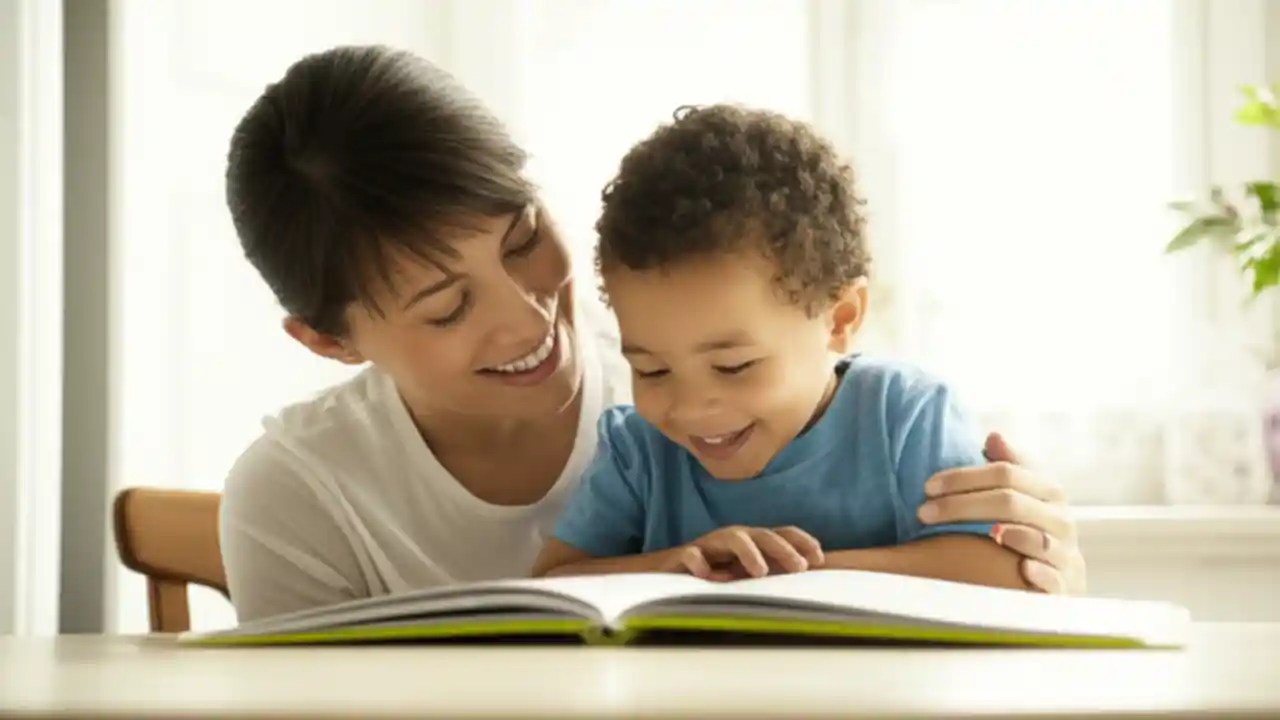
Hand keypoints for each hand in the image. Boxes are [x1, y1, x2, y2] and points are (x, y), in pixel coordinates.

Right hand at [661, 526, 824, 580]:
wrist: (665, 573)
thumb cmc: (712, 574)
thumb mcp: (745, 575)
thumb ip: (771, 576)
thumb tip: (807, 584)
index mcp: (751, 542)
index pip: (781, 534)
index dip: (802, 541)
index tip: (819, 558)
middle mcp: (733, 539)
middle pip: (763, 535)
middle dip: (784, 549)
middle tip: (800, 568)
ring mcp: (709, 546)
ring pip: (733, 538)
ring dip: (749, 552)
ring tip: (761, 572)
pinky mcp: (684, 557)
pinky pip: (692, 554)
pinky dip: (700, 562)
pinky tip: (708, 576)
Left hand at [919, 432, 1085, 594]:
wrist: (1063, 575)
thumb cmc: (1031, 526)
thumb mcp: (1023, 494)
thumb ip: (1009, 465)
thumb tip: (994, 435)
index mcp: (1048, 490)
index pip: (1005, 472)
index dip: (964, 477)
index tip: (927, 486)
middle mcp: (1060, 518)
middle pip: (1010, 502)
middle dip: (962, 505)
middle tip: (923, 513)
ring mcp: (1065, 553)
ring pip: (1036, 538)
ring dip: (1003, 535)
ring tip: (975, 534)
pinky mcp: (1067, 586)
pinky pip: (1055, 578)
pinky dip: (1039, 572)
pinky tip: (1021, 568)